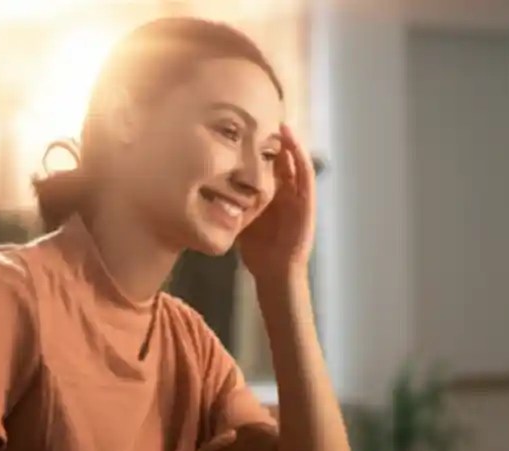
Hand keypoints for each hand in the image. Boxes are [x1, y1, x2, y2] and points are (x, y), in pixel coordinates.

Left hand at [236, 124, 315, 281]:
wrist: (274, 273)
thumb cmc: (257, 250)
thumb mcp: (239, 220)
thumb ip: (229, 205)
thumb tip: (201, 192)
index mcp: (270, 194)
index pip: (265, 163)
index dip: (258, 146)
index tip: (244, 128)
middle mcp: (286, 192)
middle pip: (281, 159)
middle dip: (274, 140)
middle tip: (263, 118)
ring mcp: (298, 198)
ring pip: (297, 164)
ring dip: (292, 145)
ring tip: (283, 126)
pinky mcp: (307, 206)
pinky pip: (307, 180)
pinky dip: (302, 162)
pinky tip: (295, 148)